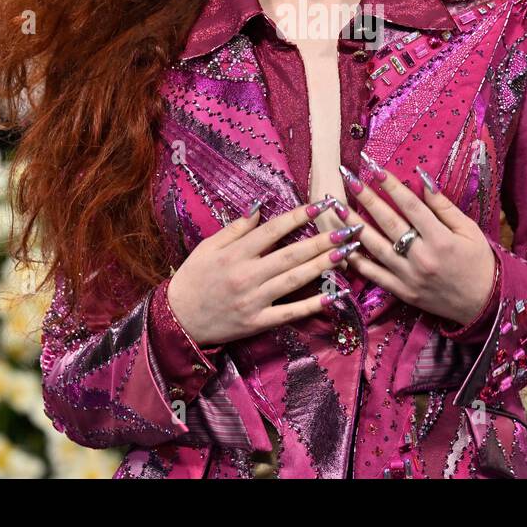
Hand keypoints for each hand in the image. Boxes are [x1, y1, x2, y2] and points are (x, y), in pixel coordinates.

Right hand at [167, 196, 353, 346]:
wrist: (178, 319)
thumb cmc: (194, 278)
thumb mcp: (208, 247)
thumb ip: (236, 229)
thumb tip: (261, 208)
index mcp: (235, 254)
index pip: (273, 230)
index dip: (299, 216)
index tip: (321, 204)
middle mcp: (247, 275)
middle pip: (291, 254)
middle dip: (323, 240)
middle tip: (349, 229)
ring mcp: (254, 300)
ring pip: (295, 280)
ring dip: (323, 266)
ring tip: (346, 253)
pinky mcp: (257, 322)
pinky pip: (290, 313)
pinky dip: (312, 305)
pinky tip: (334, 295)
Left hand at [338, 160, 496, 329]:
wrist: (484, 303)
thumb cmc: (479, 261)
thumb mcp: (469, 230)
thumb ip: (444, 206)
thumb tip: (422, 180)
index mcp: (440, 239)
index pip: (410, 205)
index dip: (391, 185)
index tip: (373, 167)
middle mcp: (421, 257)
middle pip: (388, 222)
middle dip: (366, 198)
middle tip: (348, 179)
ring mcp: (409, 276)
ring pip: (375, 247)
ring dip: (353, 225)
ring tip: (337, 207)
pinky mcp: (402, 292)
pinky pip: (374, 275)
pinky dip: (357, 260)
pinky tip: (343, 244)